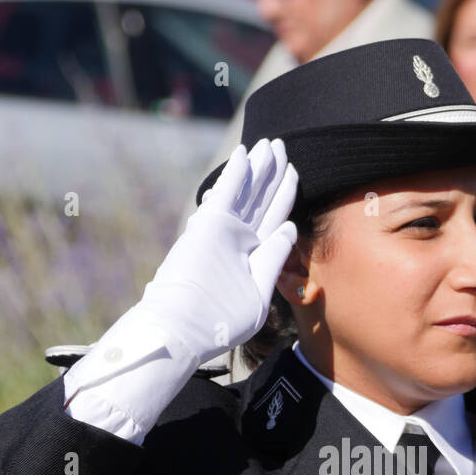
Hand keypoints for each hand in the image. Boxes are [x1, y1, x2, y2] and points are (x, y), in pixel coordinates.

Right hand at [138, 138, 297, 363]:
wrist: (182, 331)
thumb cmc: (219, 323)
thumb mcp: (260, 294)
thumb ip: (275, 260)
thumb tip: (291, 228)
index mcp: (253, 255)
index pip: (274, 217)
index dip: (284, 193)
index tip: (293, 172)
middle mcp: (239, 239)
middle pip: (262, 198)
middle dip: (272, 172)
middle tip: (280, 145)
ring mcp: (225, 231)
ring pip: (247, 191)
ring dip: (259, 167)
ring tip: (270, 143)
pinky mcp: (210, 226)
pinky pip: (228, 193)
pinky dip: (236, 173)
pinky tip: (245, 153)